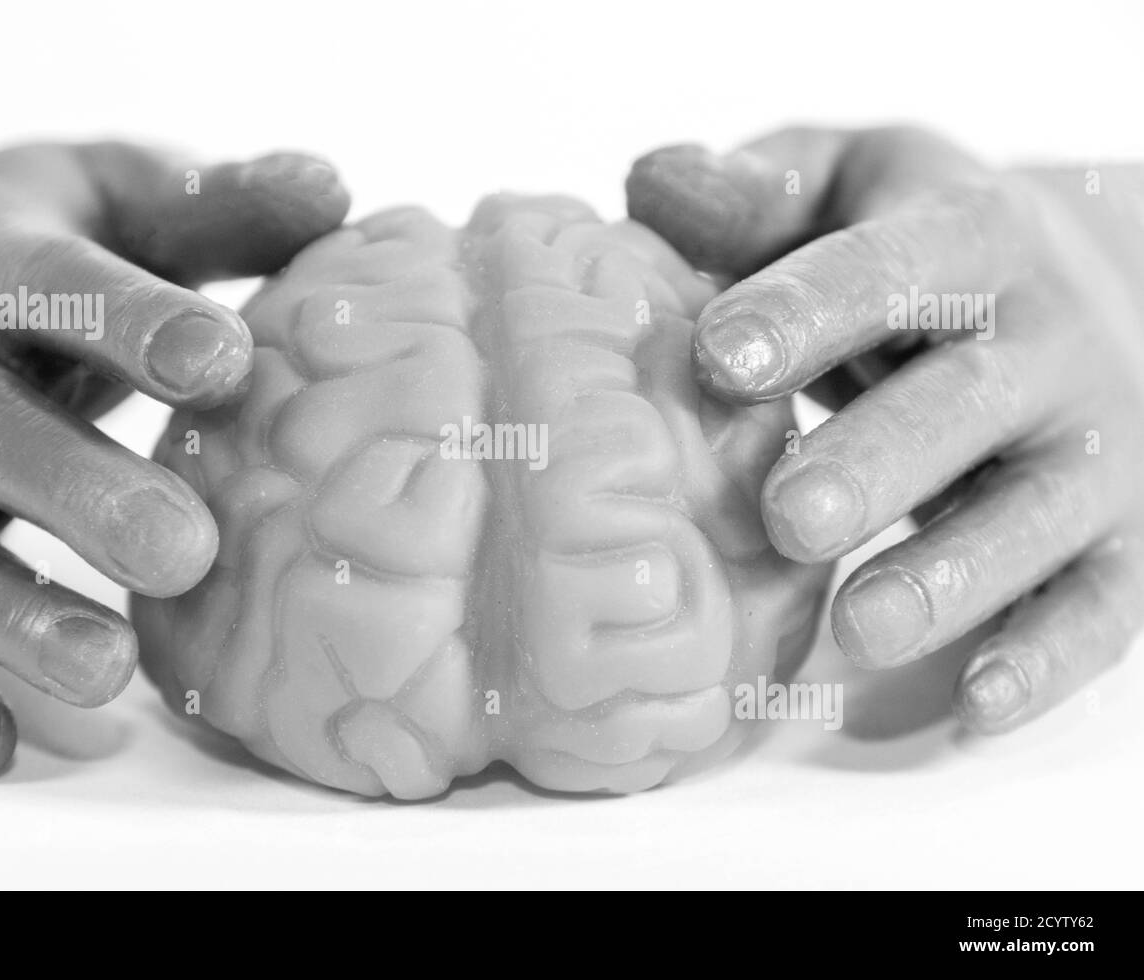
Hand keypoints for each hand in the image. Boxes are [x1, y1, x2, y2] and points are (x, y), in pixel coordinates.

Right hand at [0, 143, 348, 775]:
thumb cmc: (21, 251)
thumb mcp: (105, 201)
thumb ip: (212, 207)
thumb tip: (333, 187)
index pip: (47, 286)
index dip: (131, 322)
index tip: (225, 361)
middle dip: (78, 492)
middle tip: (186, 549)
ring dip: (3, 614)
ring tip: (105, 671)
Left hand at [628, 127, 1143, 734]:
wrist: (1098, 295)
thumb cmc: (921, 250)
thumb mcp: (849, 188)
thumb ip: (759, 194)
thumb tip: (651, 180)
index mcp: (972, 238)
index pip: (894, 268)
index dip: (808, 310)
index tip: (719, 357)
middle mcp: (1050, 342)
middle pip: (967, 402)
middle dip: (880, 461)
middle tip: (789, 516)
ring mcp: (1099, 448)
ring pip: (1037, 514)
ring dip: (953, 574)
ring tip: (861, 626)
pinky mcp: (1126, 540)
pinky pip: (1101, 607)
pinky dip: (1044, 656)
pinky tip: (976, 705)